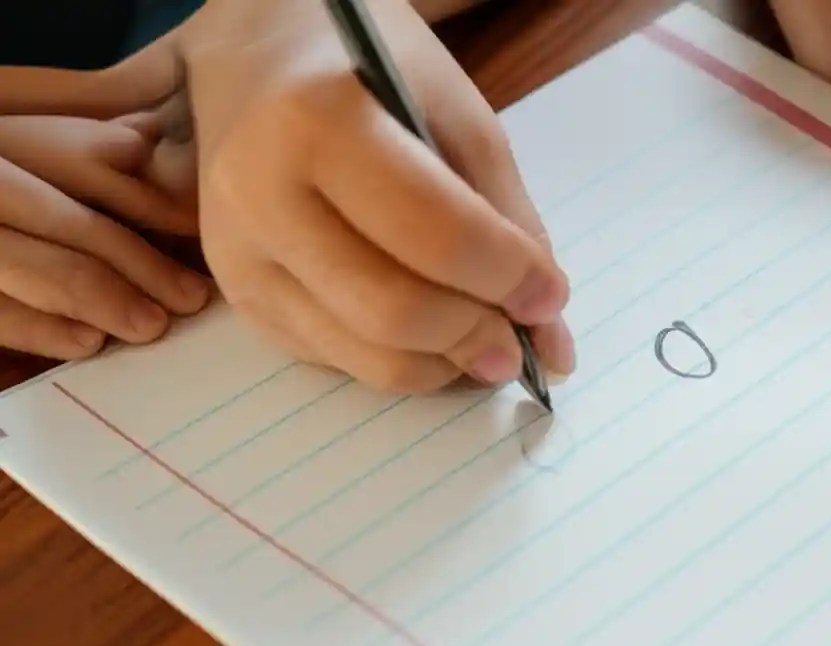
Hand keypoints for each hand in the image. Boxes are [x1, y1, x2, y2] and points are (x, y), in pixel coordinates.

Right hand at [0, 117, 210, 359]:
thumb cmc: (2, 193)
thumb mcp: (12, 153)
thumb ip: (67, 148)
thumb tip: (141, 142)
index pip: (74, 161)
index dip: (143, 198)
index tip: (198, 229)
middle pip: (60, 218)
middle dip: (133, 261)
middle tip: (190, 298)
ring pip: (27, 267)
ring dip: (96, 301)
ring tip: (150, 326)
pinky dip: (36, 330)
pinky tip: (86, 344)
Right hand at [135, 0, 572, 393]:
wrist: (258, 55)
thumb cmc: (370, 74)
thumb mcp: (459, 117)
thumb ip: (510, 224)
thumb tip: (551, 339)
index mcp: (319, 124)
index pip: (436, 236)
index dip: (509, 280)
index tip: (550, 296)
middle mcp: (259, 195)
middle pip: (393, 312)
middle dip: (476, 338)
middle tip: (519, 340)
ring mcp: (236, 254)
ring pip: (363, 354)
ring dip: (443, 363)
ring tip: (483, 340)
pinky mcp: (236, 295)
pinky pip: (335, 360)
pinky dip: (399, 359)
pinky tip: (428, 331)